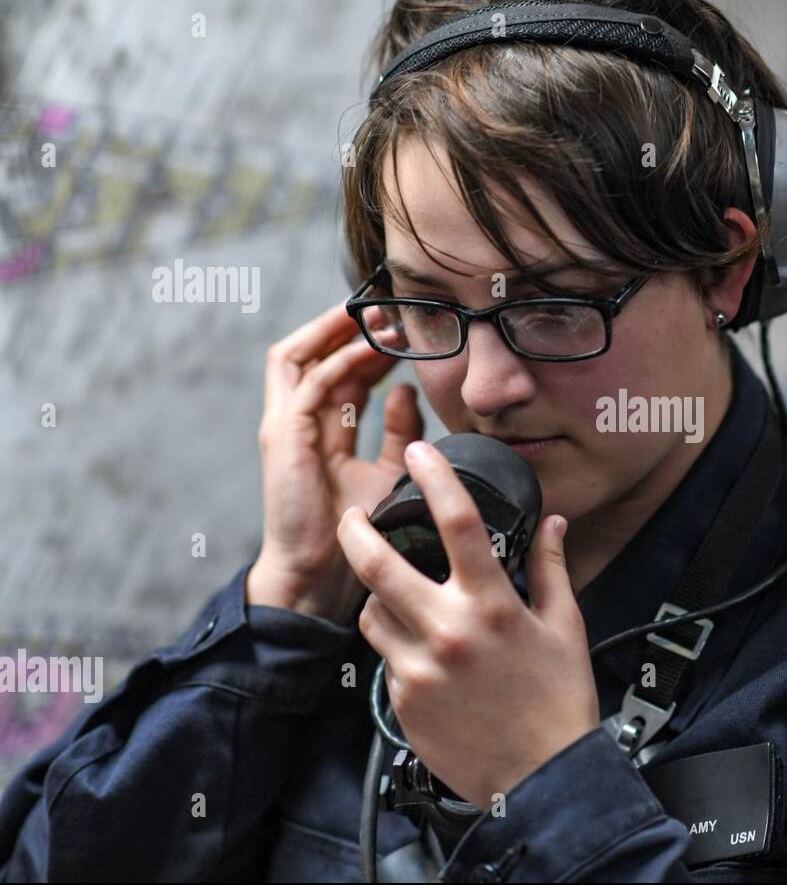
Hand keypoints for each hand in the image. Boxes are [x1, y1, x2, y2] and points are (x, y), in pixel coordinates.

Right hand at [247, 303, 423, 624]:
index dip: (369, 346)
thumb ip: (398, 432)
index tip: (405, 328)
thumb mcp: (390, 471)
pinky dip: (338, 359)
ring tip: (376, 313)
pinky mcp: (281, 432)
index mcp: (322, 430)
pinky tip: (370, 348)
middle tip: (392, 309)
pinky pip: (308, 381)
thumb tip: (406, 391)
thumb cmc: (358, 531)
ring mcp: (285, 424)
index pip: (340, 372)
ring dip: (337, 331)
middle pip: (317, 355)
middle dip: (352, 328)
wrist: (324, 575)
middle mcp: (298, 421)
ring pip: (300, 356)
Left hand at [336, 440, 599, 810]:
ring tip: (401, 599)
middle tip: (351, 515)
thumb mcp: (564, 627)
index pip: (457, 523)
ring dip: (380, 599)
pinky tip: (425, 655)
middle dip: (356, 531)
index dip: (434, 478)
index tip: (418, 452)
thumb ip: (550, 569)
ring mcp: (418, 669)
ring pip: (373, 614)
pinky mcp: (401, 702)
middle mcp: (447, 632)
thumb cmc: (558, 702)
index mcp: (491, 605)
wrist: (540, 779)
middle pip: (379, 564)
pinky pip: (385, 659)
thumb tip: (550, 525)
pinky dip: (397, 646)